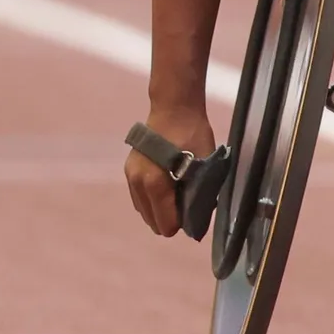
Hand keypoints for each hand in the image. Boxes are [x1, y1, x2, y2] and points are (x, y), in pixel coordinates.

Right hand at [123, 104, 215, 236]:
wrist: (173, 108)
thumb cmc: (192, 134)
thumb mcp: (204, 164)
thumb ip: (200, 193)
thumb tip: (200, 216)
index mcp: (155, 183)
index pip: (166, 223)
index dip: (183, 226)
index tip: (196, 220)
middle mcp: (138, 183)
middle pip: (152, 221)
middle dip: (170, 221)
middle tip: (188, 211)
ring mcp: (131, 176)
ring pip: (143, 210)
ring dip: (159, 211)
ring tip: (178, 200)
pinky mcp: (129, 169)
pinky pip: (139, 197)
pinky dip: (151, 201)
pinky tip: (166, 193)